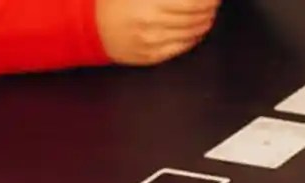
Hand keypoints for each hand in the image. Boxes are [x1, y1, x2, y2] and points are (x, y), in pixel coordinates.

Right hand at [96, 0, 220, 65]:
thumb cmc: (114, 3)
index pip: (193, 2)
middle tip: (213, 2)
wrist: (91, 27)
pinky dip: (195, 37)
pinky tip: (196, 29)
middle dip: (210, 8)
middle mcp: (153, 23)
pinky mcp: (153, 56)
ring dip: (205, 21)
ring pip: (193, 32)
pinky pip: (183, 47)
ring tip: (208, 13)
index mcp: (149, 2)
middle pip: (196, 17)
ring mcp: (153, 42)